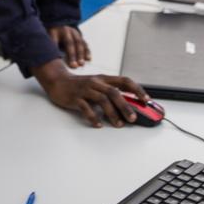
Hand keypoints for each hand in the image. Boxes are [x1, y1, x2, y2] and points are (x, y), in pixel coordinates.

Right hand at [33, 59, 148, 127]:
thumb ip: (110, 93)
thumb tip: (128, 106)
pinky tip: (98, 124)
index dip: (137, 89)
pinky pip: (86, 108)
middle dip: (125, 106)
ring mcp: (85, 90)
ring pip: (102, 100)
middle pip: (114, 93)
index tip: (146, 100)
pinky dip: (93, 117)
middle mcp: (96, 83)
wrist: (58, 81)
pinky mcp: (75, 98)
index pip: (125, 81)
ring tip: (119, 124)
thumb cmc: (80, 85)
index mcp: (104, 79)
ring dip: (112, 113)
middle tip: (133, 118)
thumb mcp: (97, 86)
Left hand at [47, 24, 90, 67]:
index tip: (57, 60)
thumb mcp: (47, 39)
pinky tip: (88, 59)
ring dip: (81, 54)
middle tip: (73, 66)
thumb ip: (49, 47)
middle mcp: (66, 31)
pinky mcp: (80, 36)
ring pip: (79, 43)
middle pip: (70, 43)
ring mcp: (74, 33)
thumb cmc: (51, 37)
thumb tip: (49, 61)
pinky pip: (85, 44)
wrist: (58, 27)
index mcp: (55, 31)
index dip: (56, 49)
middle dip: (72, 55)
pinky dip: (87, 51)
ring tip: (81, 64)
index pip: (54, 40)